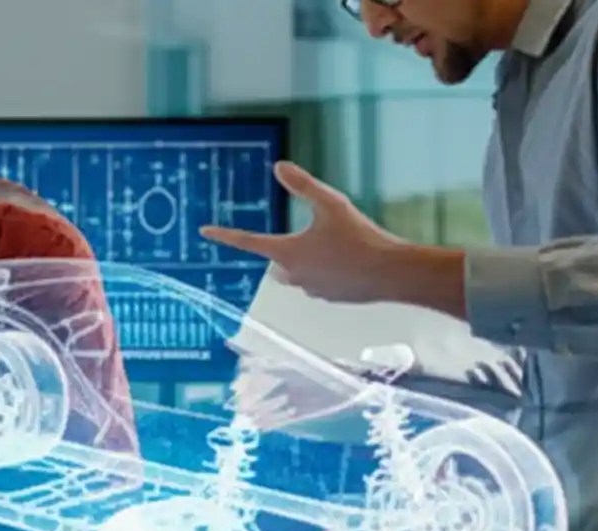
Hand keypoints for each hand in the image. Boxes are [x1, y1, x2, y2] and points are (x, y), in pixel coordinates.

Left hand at [200, 161, 401, 302]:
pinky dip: (326, 272)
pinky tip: (348, 262)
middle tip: (304, 237)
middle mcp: (294, 275)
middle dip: (281, 252)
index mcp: (288, 252)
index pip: (248, 241)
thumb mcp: (332, 204)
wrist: (392, 274)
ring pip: (297, 274)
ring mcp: (313, 290)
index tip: (204, 231)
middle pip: (275, 263)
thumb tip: (278, 166)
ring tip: (333, 247)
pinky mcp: (332, 299)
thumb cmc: (361, 237)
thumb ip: (303, 185)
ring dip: (305, 262)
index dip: (225, 234)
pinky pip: (319, 284)